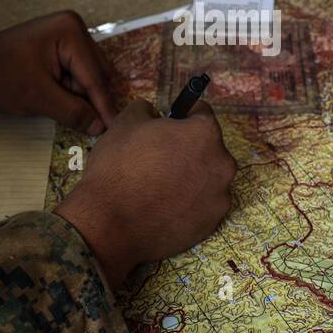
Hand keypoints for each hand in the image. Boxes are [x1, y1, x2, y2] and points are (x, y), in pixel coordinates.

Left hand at [0, 11, 118, 133]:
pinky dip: (71, 88)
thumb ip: (73, 112)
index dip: (103, 105)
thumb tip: (100, 127)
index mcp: (70, 32)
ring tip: (58, 104)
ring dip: (78, 94)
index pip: (94, 76)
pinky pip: (77, 70)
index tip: (115, 128)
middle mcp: (73, 27)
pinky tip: (57, 96)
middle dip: (89, 99)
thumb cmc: (1, 76)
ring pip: (88, 74)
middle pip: (95, 73)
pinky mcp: (61, 43)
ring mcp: (67, 33)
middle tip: (91, 126)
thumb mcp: (39, 98)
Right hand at [55, 100, 236, 285]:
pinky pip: (203, 204)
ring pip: (207, 177)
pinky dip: (189, 203)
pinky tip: (165, 206)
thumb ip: (147, 109)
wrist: (110, 224)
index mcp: (205, 133)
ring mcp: (219, 196)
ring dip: (191, 176)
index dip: (182, 115)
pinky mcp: (211, 223)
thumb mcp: (125, 122)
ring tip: (161, 186)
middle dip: (188, 148)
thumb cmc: (118, 167)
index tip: (170, 123)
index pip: (201, 113)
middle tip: (160, 158)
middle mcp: (221, 164)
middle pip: (208, 147)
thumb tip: (154, 114)